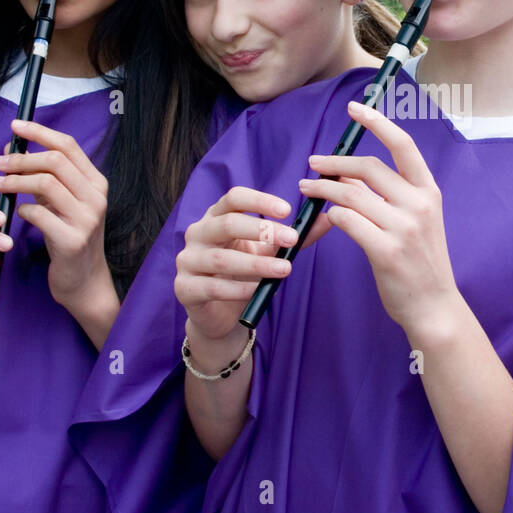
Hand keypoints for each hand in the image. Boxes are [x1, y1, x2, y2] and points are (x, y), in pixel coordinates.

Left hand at [0, 119, 110, 312]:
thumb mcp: (61, 203)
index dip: (39, 132)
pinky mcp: (72, 241)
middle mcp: (96, 197)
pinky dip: (21, 209)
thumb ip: (42, 177)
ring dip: (16, 181)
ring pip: (46, 184)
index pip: (68, 146)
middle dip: (22, 158)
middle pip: (55, 161)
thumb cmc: (67, 237)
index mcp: (96, 183)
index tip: (15, 126)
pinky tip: (14, 213)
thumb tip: (12, 148)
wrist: (83, 280)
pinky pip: (39, 215)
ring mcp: (87, 219)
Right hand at [175, 186, 332, 340]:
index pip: (234, 198)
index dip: (259, 201)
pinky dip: (237, 289)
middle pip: (226, 224)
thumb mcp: (270, 252)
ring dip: (255, 264)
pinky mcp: (184, 288)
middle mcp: (198, 233)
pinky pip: (211, 287)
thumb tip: (328, 218)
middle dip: (261, 230)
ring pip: (220, 259)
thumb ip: (295, 236)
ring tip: (284, 270)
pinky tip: (258, 291)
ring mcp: (187, 260)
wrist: (221, 314)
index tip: (287, 209)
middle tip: (292, 238)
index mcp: (217, 216)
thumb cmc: (244, 274)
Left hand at [297, 101, 459, 337]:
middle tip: (313, 164)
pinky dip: (330, 215)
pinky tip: (323, 219)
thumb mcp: (414, 221)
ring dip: (322, 188)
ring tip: (306, 188)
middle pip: (368, 167)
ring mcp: (404, 228)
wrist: (434, 306)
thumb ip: (387, 195)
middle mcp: (419, 204)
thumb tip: (348, 174)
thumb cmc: (420, 262)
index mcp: (429, 192)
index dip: (377, 123)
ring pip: (351, 194)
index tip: (354, 108)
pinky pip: (347, 221)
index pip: (404, 145)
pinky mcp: (386, 251)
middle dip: (335, 162)